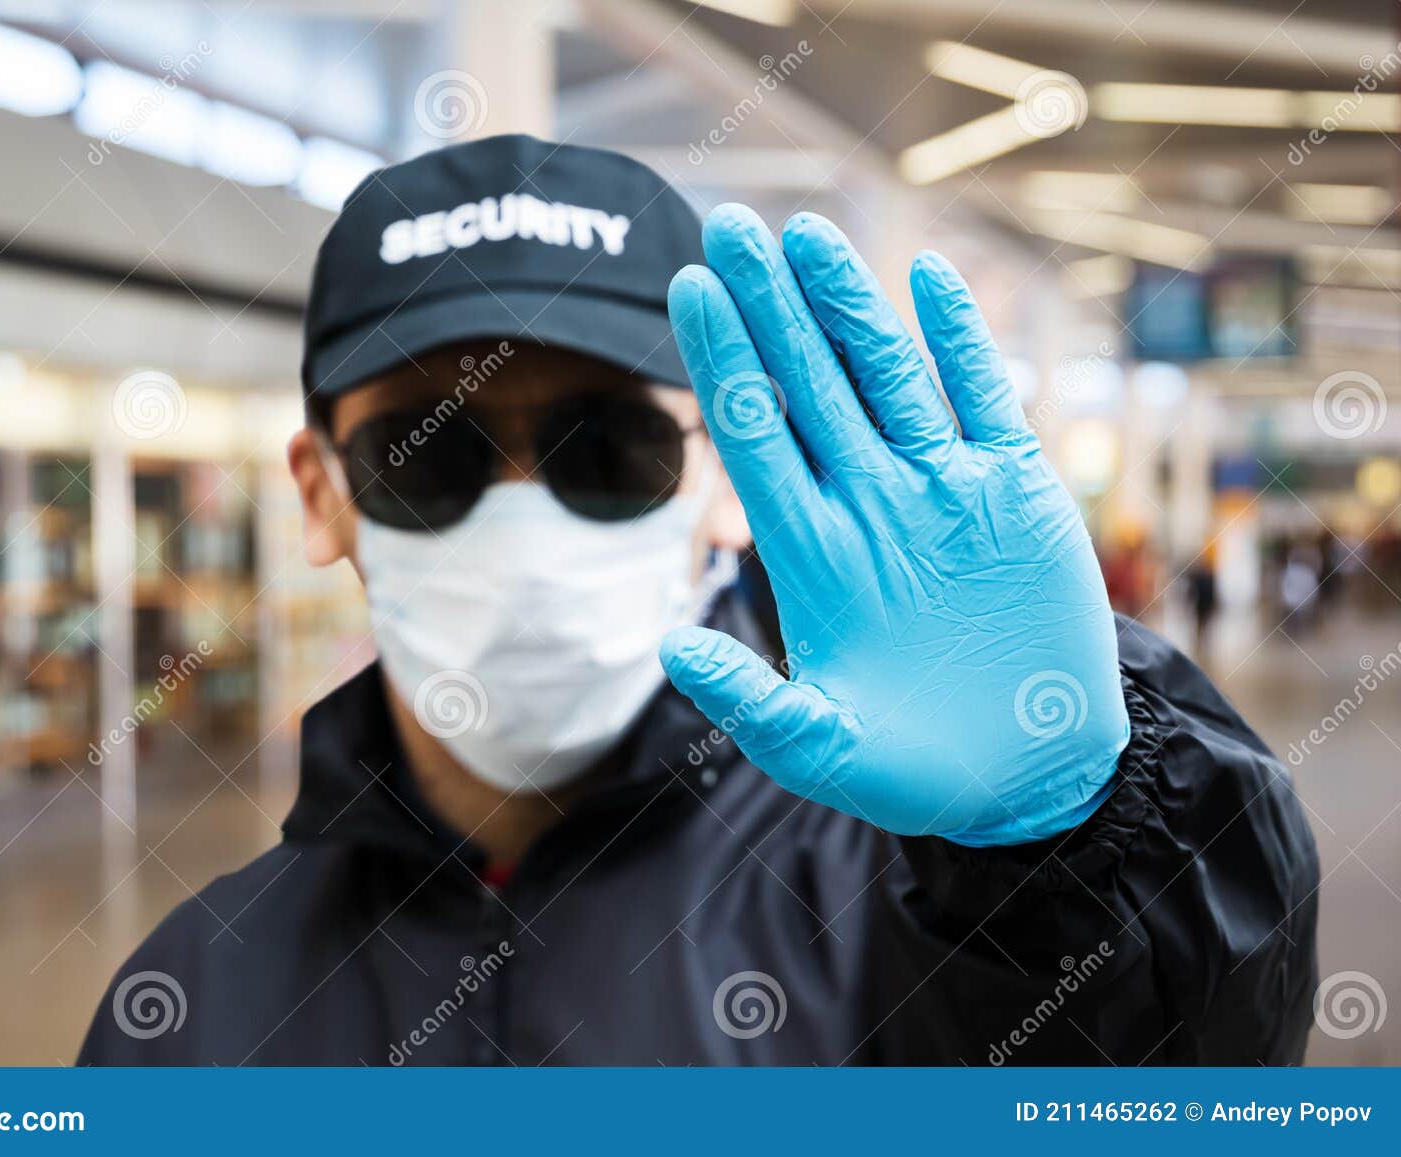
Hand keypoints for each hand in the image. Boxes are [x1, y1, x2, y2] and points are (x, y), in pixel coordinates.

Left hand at [660, 205, 1128, 846]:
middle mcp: (870, 504)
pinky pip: (984, 401)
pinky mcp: (1018, 493)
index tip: (688, 287)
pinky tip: (930, 279)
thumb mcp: (824, 750)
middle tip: (728, 224)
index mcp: (814, 553)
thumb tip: (669, 646)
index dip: (724, 363)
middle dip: (770, 307)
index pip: (755, 436)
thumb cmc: (918, 772)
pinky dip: (962, 342)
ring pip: (887, 376)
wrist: (1031, 775)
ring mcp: (942, 491)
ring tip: (806, 232)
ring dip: (849, 303)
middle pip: (808, 384)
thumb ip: (750, 701)